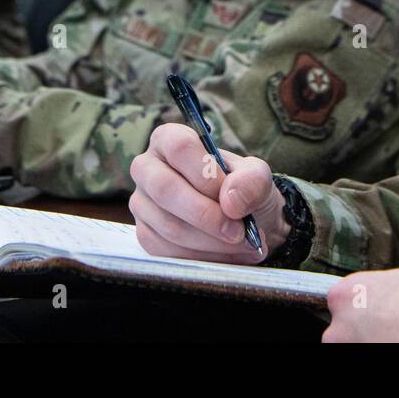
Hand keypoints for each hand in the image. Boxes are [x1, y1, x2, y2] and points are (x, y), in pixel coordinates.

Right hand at [128, 123, 289, 263]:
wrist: (240, 221)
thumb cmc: (241, 189)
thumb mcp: (256, 177)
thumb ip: (251, 181)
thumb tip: (231, 202)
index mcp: (169, 139)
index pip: (179, 147)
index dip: (207, 175)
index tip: (231, 198)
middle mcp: (147, 168)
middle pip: (166, 188)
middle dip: (207, 216)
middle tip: (239, 232)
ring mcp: (142, 203)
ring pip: (169, 226)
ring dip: (212, 242)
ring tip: (244, 246)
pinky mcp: (146, 235)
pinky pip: (169, 251)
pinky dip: (204, 258)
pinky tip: (227, 255)